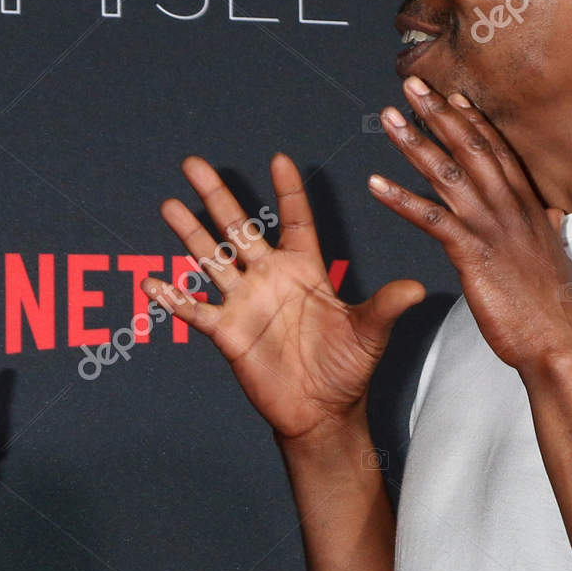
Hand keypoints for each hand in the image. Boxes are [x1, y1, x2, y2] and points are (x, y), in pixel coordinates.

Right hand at [144, 153, 424, 443]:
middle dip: (216, 195)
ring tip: (169, 205)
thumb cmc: (348, 368)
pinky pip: (195, 311)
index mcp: (304, 269)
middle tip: (194, 163)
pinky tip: (154, 282)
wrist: (322, 411)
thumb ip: (386, 307)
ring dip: (189, 234)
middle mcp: (269, 278)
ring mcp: (244, 303)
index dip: (287, 191)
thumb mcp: (370, 334)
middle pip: (238, 227)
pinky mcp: (227, 332)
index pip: (294, 220)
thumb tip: (418, 288)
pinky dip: (174, 298)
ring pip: (211, 259)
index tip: (279, 159)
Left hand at [368, 77, 571, 372]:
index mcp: (526, 207)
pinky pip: (430, 219)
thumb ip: (546, 229)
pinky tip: (375, 184)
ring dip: (414, 142)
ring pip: (448, 173)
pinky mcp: (472, 253)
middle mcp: (510, 207)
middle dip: (439, 114)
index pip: (497, 152)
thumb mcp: (551, 257)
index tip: (452, 97)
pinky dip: (400, 199)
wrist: (555, 339)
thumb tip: (551, 212)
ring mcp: (491, 227)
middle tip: (411, 86)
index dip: (473, 122)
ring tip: (388, 118)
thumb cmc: (549, 305)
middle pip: (470, 148)